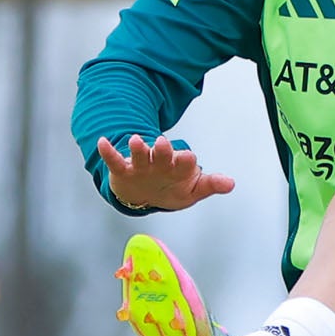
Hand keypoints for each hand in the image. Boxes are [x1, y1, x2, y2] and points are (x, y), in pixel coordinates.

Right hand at [97, 135, 234, 213]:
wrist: (146, 194)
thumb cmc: (172, 188)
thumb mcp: (192, 190)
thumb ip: (210, 185)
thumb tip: (231, 183)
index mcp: (178, 167)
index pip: (184, 162)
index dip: (185, 160)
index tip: (187, 157)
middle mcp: (160, 163)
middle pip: (162, 154)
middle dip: (162, 150)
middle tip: (163, 143)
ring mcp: (142, 165)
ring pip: (140, 154)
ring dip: (137, 148)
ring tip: (135, 140)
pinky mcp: (124, 170)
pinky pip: (115, 160)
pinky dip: (109, 151)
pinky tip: (103, 142)